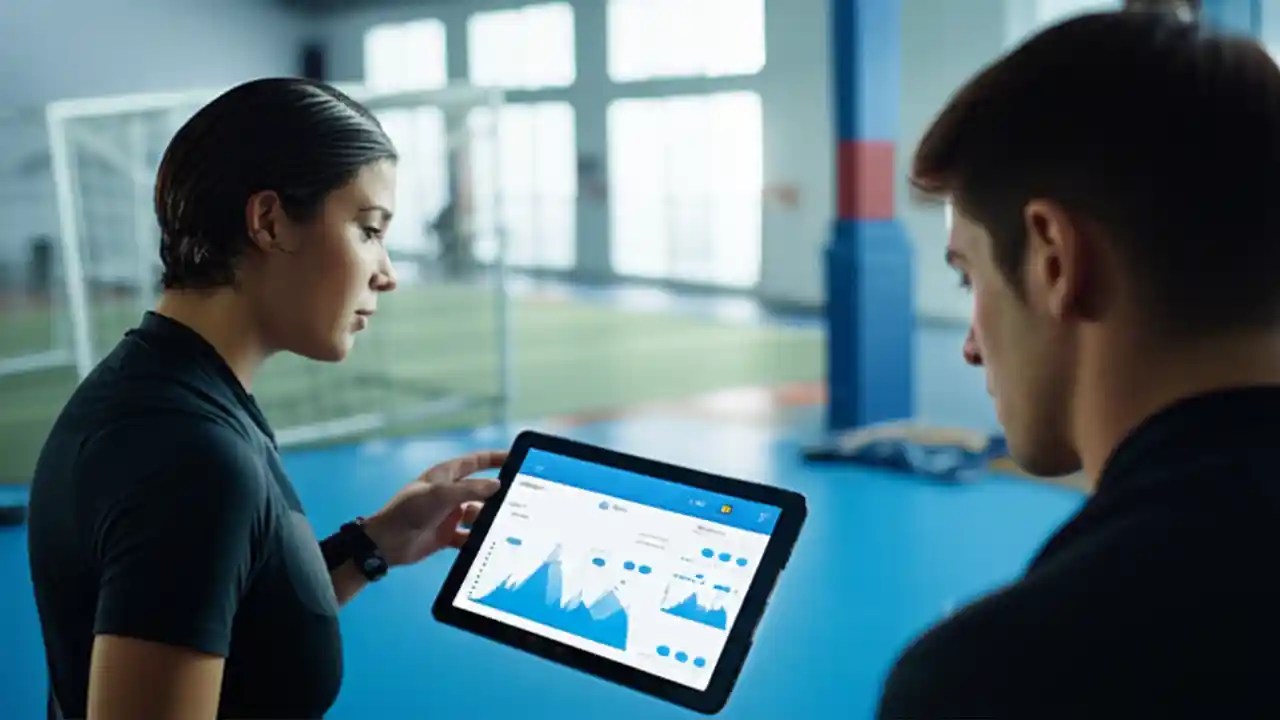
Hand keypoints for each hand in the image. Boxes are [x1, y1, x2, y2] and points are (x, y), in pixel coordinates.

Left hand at [363, 450, 506, 567]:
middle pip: (480, 490)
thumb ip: (471, 489)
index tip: (516, 457)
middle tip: (515, 501)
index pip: (476, 461)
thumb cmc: (410, 511)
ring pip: (477, 514)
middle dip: (495, 495)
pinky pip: (469, 535)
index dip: (495, 458)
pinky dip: (477, 539)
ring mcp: (449, 514)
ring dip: (485, 519)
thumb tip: (497, 485)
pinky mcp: (447, 535)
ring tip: (498, 525)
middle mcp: (450, 493)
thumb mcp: (442, 495)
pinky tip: (486, 543)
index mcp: (446, 476)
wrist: (387, 542)